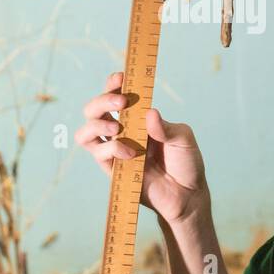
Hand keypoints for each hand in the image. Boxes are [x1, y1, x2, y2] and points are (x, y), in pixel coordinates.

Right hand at [74, 71, 209, 225]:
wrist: (188, 195)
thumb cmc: (186, 163)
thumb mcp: (183, 138)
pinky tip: (131, 153)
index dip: (112, 85)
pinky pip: (99, 155)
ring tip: (117, 129)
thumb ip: (166, 126)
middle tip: (121, 103)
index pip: (115, 97)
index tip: (120, 78)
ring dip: (97, 125)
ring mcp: (115, 152)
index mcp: (137, 119)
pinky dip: (112, 149)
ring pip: (85, 133)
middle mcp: (122, 133)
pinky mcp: (113, 170)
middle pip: (93, 111)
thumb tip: (148, 113)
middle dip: (101, 101)